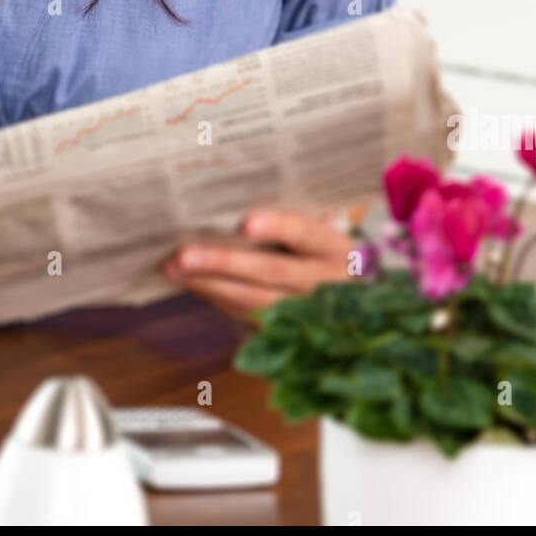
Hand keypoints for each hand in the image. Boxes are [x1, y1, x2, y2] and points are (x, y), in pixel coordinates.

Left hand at [160, 206, 364, 321]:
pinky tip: (191, 284)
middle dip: (223, 265)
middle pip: (271, 272)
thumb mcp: (324, 232)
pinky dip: (217, 299)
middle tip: (183, 256)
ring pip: (254, 301)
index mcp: (336, 247)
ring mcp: (308, 311)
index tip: (245, 223)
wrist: (362, 300)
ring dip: (209, 285)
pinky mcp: (291, 333)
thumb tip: (236, 202)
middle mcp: (325, 282)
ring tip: (174, 268)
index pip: (306, 233)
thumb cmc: (328, 251)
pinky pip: (248, 317)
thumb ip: (292, 221)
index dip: (277, 227)